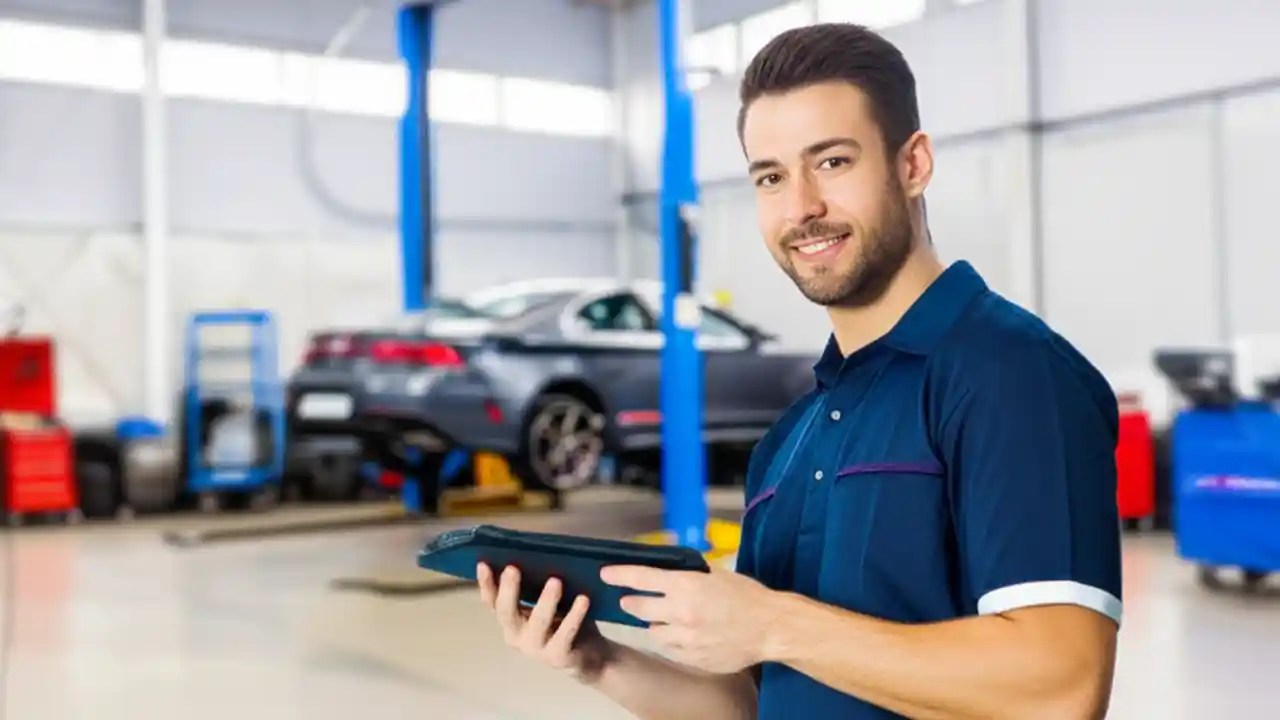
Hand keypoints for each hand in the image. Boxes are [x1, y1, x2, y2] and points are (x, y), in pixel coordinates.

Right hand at [477, 562, 612, 682]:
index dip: (485, 584)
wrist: (590, 655)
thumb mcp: (547, 601)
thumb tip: (534, 553)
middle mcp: (517, 636)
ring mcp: (536, 649)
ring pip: (538, 623)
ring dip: (546, 601)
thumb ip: (536, 585)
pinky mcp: (558, 657)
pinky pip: (565, 634)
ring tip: (555, 581)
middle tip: (512, 568)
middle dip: (508, 590)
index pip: (492, 602)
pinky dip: (574, 616)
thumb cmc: (564, 620)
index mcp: (511, 620)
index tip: (483, 564)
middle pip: (506, 613)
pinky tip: (583, 599)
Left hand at [601, 562, 783, 674]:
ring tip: (669, 618)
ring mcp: (685, 638)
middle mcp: (681, 612)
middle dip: (631, 602)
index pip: (641, 577)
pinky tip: (686, 634)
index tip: (606, 574)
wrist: (770, 628)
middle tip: (629, 600)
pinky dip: (673, 640)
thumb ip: (689, 576)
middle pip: (639, 607)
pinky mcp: (692, 657)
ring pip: (653, 631)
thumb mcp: (717, 574)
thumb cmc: (747, 597)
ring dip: (656, 623)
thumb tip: (668, 574)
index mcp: (686, 585)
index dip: (620, 574)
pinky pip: (671, 648)